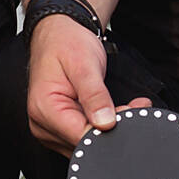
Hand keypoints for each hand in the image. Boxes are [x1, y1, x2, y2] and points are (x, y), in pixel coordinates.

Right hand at [26, 15, 150, 155]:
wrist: (57, 34)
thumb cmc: (66, 43)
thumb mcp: (84, 64)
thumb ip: (95, 95)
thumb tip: (106, 123)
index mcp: (44, 109)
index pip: (81, 137)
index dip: (109, 130)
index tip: (131, 113)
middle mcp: (43, 125)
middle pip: (85, 143)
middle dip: (113, 129)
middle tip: (135, 107)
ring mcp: (50, 130)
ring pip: (87, 143)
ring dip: (109, 129)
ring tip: (127, 107)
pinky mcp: (60, 130)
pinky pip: (83, 137)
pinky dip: (102, 128)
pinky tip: (115, 113)